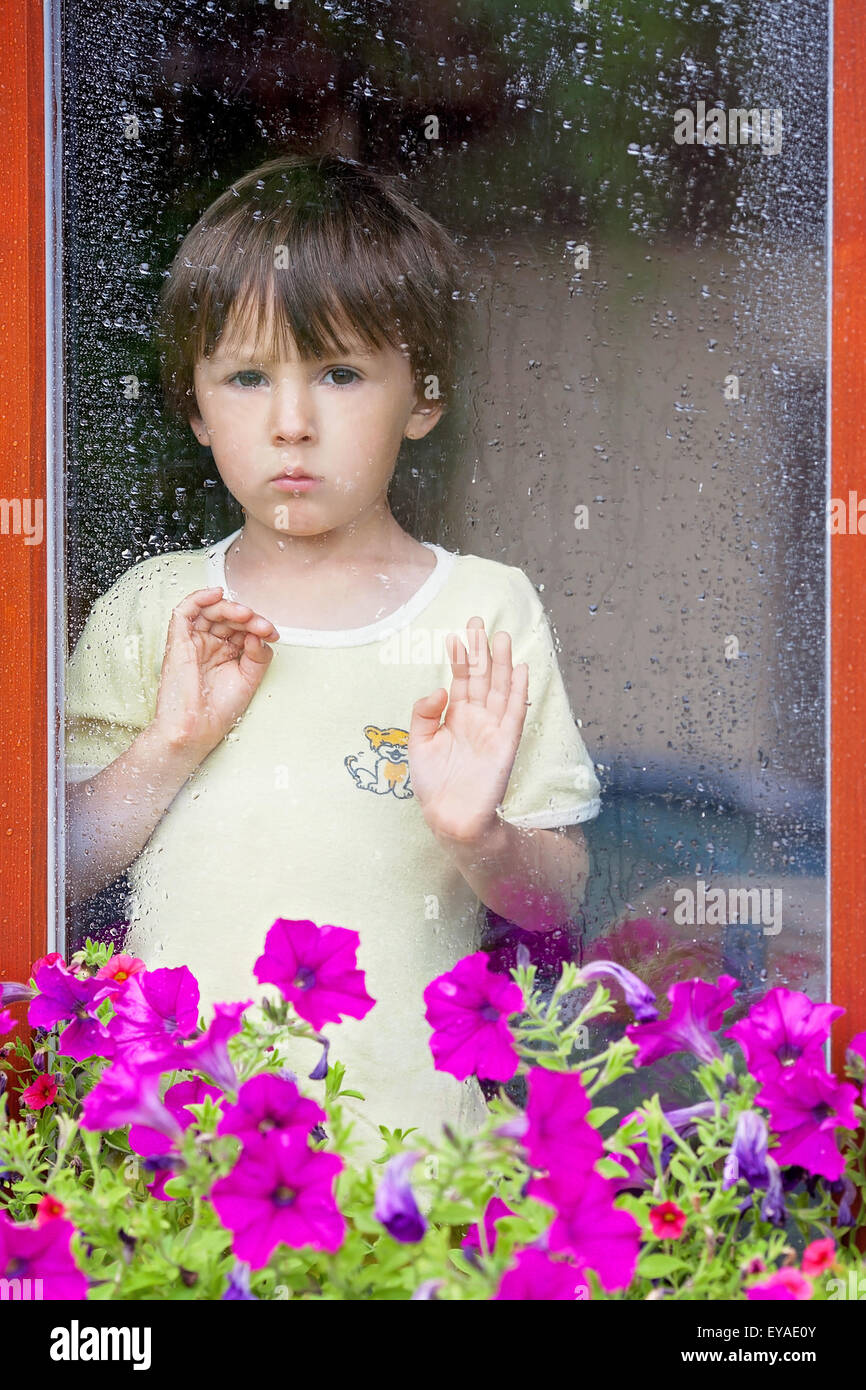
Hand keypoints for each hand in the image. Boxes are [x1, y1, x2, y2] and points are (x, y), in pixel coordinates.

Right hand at [151, 587, 280, 760]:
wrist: (195, 731)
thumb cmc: (217, 712)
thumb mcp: (249, 680)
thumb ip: (259, 655)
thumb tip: (258, 634)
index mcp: (225, 653)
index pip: (242, 628)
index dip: (259, 625)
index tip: (273, 633)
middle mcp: (209, 645)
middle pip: (228, 617)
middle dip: (248, 618)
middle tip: (262, 626)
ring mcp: (194, 642)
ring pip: (210, 611)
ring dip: (230, 608)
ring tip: (246, 615)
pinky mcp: (178, 642)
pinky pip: (184, 611)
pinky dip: (199, 598)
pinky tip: (217, 594)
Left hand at [408, 616, 528, 843]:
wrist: (449, 817)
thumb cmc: (433, 784)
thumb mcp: (417, 743)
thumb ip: (424, 713)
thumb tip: (440, 688)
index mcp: (456, 717)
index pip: (460, 680)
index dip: (459, 659)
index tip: (455, 636)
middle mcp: (476, 719)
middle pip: (482, 678)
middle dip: (481, 651)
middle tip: (479, 621)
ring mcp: (493, 730)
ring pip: (500, 689)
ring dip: (503, 664)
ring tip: (502, 637)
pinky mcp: (506, 744)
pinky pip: (515, 713)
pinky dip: (519, 692)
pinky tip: (522, 669)